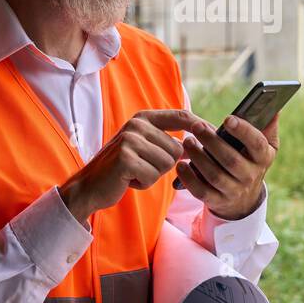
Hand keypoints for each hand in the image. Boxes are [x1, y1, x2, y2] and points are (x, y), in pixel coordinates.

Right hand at [59, 109, 196, 220]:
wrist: (90, 186)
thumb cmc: (121, 169)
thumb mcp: (144, 148)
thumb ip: (167, 141)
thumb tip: (199, 143)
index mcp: (143, 117)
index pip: (180, 115)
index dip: (200, 124)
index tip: (213, 132)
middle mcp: (136, 124)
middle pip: (176, 150)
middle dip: (162, 166)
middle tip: (140, 167)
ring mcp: (129, 139)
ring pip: (166, 164)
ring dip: (152, 175)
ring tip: (133, 172)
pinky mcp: (125, 158)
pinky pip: (152, 175)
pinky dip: (142, 183)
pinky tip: (127, 179)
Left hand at [176, 113, 278, 219]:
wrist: (244, 198)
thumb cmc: (251, 161)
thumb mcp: (264, 147)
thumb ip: (267, 127)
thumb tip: (274, 108)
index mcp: (263, 158)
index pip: (257, 144)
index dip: (243, 131)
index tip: (228, 118)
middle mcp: (250, 176)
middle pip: (231, 160)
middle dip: (212, 142)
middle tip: (197, 126)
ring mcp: (234, 190)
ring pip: (214, 175)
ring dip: (198, 158)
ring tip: (187, 141)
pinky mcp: (217, 201)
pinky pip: (201, 191)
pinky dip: (189, 178)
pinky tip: (181, 164)